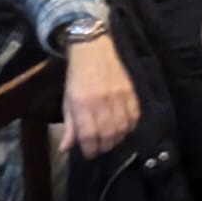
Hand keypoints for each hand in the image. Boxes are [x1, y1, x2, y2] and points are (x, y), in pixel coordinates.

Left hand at [60, 35, 140, 157]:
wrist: (95, 47)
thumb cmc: (78, 75)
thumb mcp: (68, 99)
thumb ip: (70, 125)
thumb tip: (66, 148)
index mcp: (82, 103)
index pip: (88, 136)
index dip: (90, 150)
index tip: (89, 153)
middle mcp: (102, 101)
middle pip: (108, 135)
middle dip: (104, 146)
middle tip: (100, 147)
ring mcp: (119, 96)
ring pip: (123, 129)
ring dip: (117, 138)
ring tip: (112, 139)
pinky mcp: (132, 91)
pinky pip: (135, 117)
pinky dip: (130, 126)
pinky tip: (124, 127)